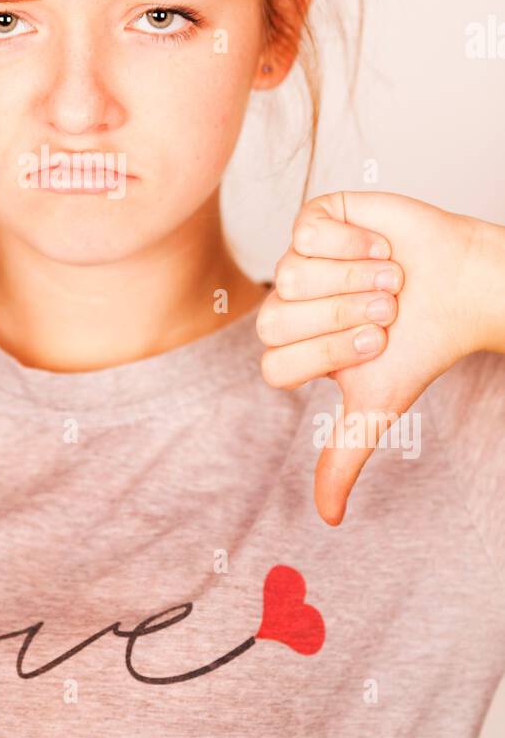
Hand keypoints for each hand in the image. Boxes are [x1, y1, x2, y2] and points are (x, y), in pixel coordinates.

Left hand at [256, 190, 481, 525]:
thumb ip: (342, 456)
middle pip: (277, 318)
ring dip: (355, 278)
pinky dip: (353, 242)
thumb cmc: (418, 345)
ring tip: (390, 279)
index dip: (328, 354)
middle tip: (386, 311)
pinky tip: (380, 247)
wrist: (461, 285)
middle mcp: (285, 304)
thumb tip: (327, 519)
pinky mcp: (314, 218)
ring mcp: (296, 258)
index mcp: (290, 349)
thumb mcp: (378, 406)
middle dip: (344, 316)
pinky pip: (306, 232)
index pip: (275, 363)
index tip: (377, 345)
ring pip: (291, 273)